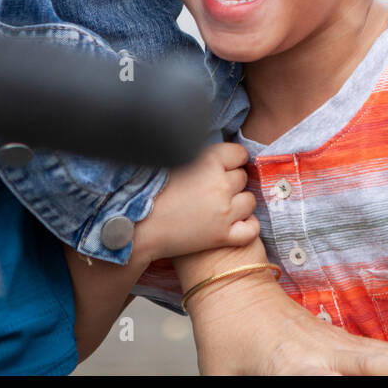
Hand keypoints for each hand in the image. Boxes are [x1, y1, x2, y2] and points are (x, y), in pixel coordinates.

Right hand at [135, 141, 258, 262]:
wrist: (136, 227)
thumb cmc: (149, 192)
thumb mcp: (173, 161)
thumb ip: (198, 154)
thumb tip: (214, 151)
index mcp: (208, 160)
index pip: (239, 154)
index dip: (231, 160)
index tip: (222, 167)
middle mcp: (220, 184)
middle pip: (243, 177)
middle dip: (231, 182)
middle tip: (211, 190)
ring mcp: (224, 212)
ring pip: (250, 201)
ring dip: (240, 203)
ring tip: (220, 207)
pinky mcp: (223, 236)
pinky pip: (251, 229)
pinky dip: (246, 227)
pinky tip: (234, 224)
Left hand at [186, 269, 387, 375]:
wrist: (231, 286)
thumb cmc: (224, 337)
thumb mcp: (224, 377)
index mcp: (291, 364)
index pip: (330, 380)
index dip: (359, 377)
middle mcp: (321, 350)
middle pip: (375, 363)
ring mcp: (333, 341)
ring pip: (383, 356)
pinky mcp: (338, 338)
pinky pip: (377, 354)